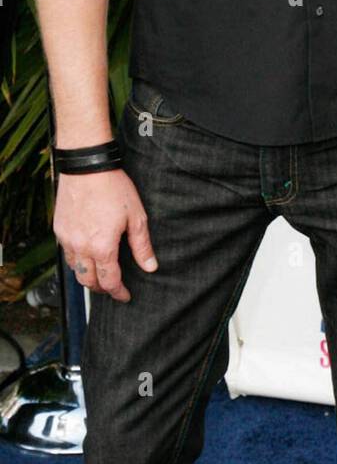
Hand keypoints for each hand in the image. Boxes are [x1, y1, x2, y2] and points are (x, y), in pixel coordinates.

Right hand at [54, 168, 157, 301]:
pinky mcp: (59, 229)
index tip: (125, 296)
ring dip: (87, 275)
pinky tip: (86, 253)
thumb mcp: (136, 216)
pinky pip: (66, 253)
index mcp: (101, 247)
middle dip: (101, 288)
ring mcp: (66, 239)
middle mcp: (81, 248)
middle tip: (112, 287)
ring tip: (99, 272)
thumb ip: (142, 245)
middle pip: (88, 282)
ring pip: (74, 270)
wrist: (86, 167)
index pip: (109, 282)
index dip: (118, 292)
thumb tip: (150, 267)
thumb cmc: (113, 188)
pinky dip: (76, 260)